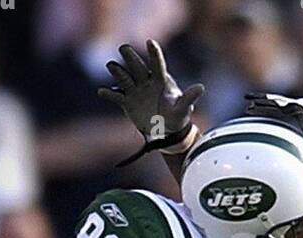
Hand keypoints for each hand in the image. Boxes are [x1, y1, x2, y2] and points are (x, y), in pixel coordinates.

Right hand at [99, 39, 203, 160]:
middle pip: (137, 67)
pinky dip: (109, 94)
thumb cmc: (176, 116)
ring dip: (117, 72)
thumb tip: (201, 88)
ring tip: (111, 66)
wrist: (165, 130)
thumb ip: (189, 98)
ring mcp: (135, 90)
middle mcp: (146, 81)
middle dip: (130, 58)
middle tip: (124, 48)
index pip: (157, 64)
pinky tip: (102, 92)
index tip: (150, 42)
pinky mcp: (127, 102)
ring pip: (124, 78)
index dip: (154, 54)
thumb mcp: (183, 109)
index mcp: (160, 80)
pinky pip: (116, 96)